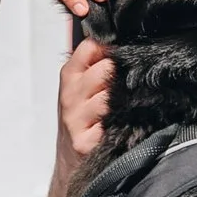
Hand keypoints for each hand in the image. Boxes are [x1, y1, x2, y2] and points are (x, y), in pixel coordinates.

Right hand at [56, 40, 114, 169]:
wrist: (68, 158)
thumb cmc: (80, 116)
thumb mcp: (80, 85)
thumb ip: (94, 61)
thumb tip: (120, 38)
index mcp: (70, 75)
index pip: (91, 46)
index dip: (111, 48)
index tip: (123, 53)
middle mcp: (70, 95)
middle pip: (106, 69)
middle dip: (121, 74)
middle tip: (128, 84)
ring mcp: (76, 118)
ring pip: (110, 96)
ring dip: (123, 100)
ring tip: (127, 105)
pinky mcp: (84, 141)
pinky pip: (110, 123)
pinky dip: (120, 122)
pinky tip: (121, 124)